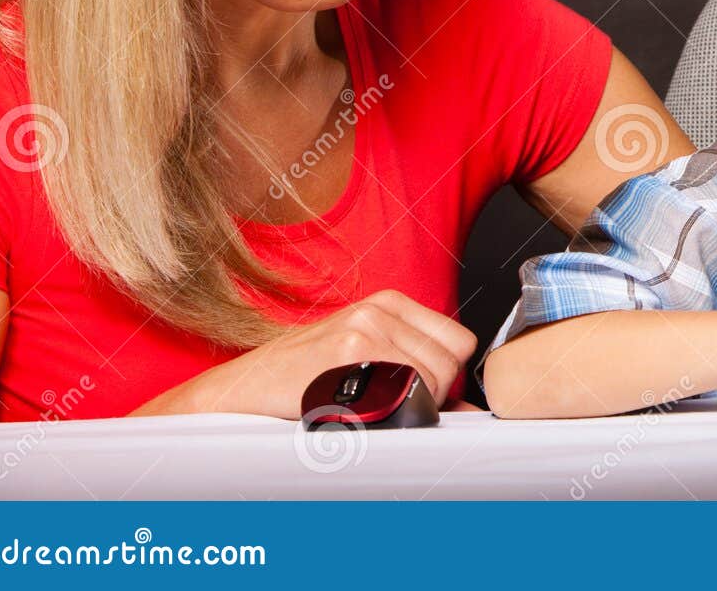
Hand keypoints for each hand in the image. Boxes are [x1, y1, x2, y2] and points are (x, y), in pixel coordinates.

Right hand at [198, 289, 477, 419]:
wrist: (243, 390)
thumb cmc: (303, 380)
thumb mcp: (367, 363)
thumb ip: (419, 378)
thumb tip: (473, 412)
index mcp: (390, 302)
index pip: (460, 341)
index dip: (444, 376)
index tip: (415, 391)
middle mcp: (381, 308)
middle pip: (449, 363)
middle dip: (429, 395)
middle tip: (384, 404)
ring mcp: (365, 326)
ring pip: (431, 381)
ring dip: (407, 406)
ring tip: (365, 406)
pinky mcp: (350, 350)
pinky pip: (403, 391)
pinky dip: (389, 412)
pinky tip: (355, 409)